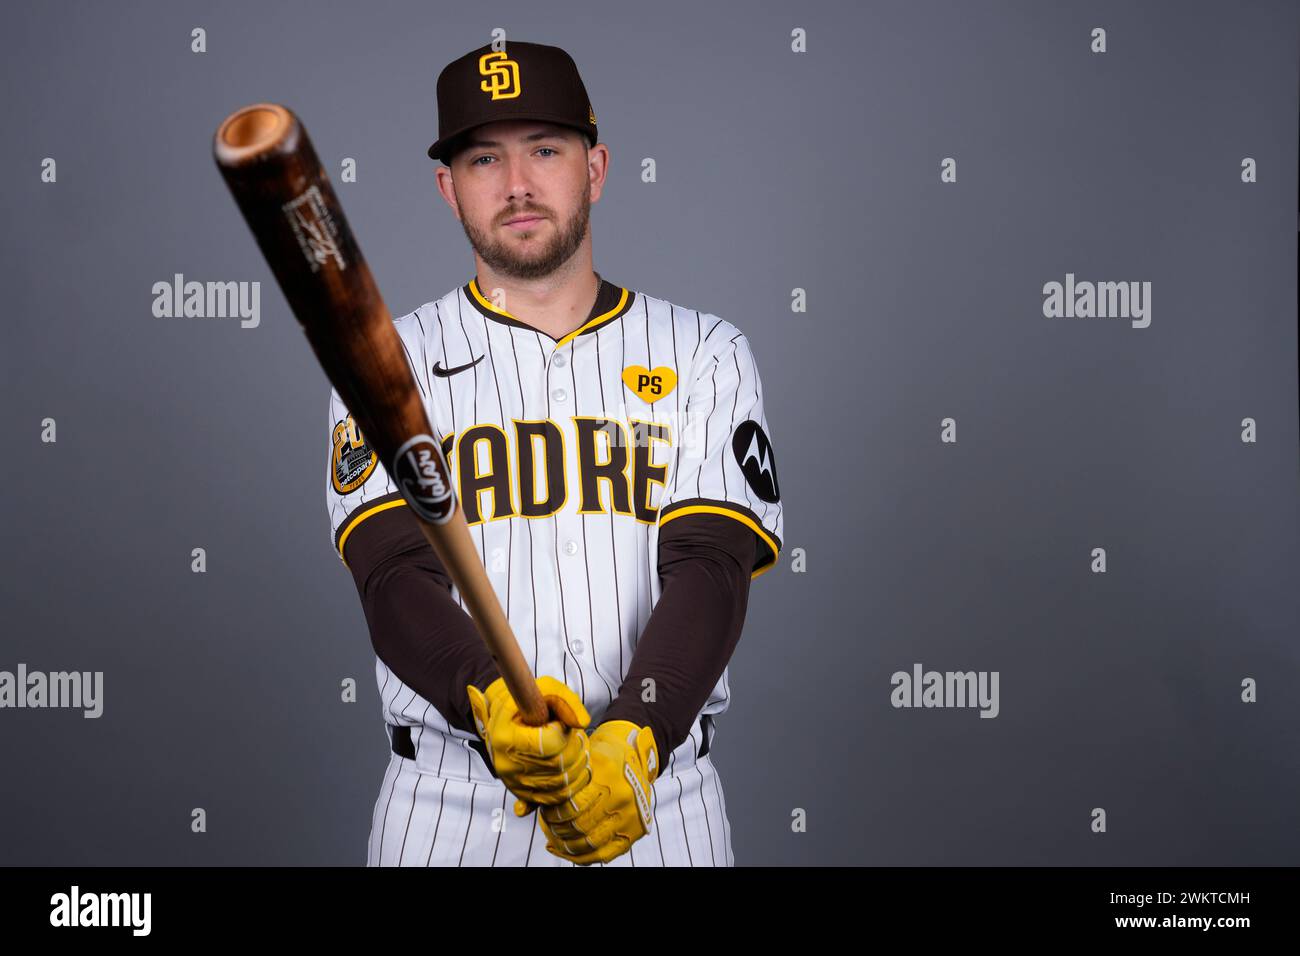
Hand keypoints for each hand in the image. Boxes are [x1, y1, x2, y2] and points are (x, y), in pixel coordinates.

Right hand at [466, 676, 591, 815]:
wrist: (504, 718)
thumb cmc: (526, 701)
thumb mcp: (545, 689)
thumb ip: (567, 700)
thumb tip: (583, 724)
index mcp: (504, 736)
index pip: (549, 744)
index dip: (563, 732)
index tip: (558, 724)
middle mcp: (505, 764)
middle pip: (558, 766)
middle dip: (574, 747)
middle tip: (570, 734)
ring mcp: (513, 782)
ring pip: (561, 784)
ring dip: (577, 763)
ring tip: (570, 746)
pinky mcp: (522, 794)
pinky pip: (553, 799)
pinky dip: (568, 785)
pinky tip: (569, 770)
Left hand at [538, 719, 659, 864]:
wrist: (636, 757)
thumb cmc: (601, 757)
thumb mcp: (580, 759)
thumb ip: (551, 783)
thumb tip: (520, 811)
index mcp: (607, 773)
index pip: (572, 806)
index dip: (553, 814)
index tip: (546, 812)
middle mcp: (622, 796)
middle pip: (580, 826)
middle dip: (558, 829)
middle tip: (548, 824)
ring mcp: (630, 815)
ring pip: (591, 843)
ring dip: (567, 845)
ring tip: (556, 837)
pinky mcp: (635, 831)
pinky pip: (605, 854)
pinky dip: (583, 857)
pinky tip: (568, 851)